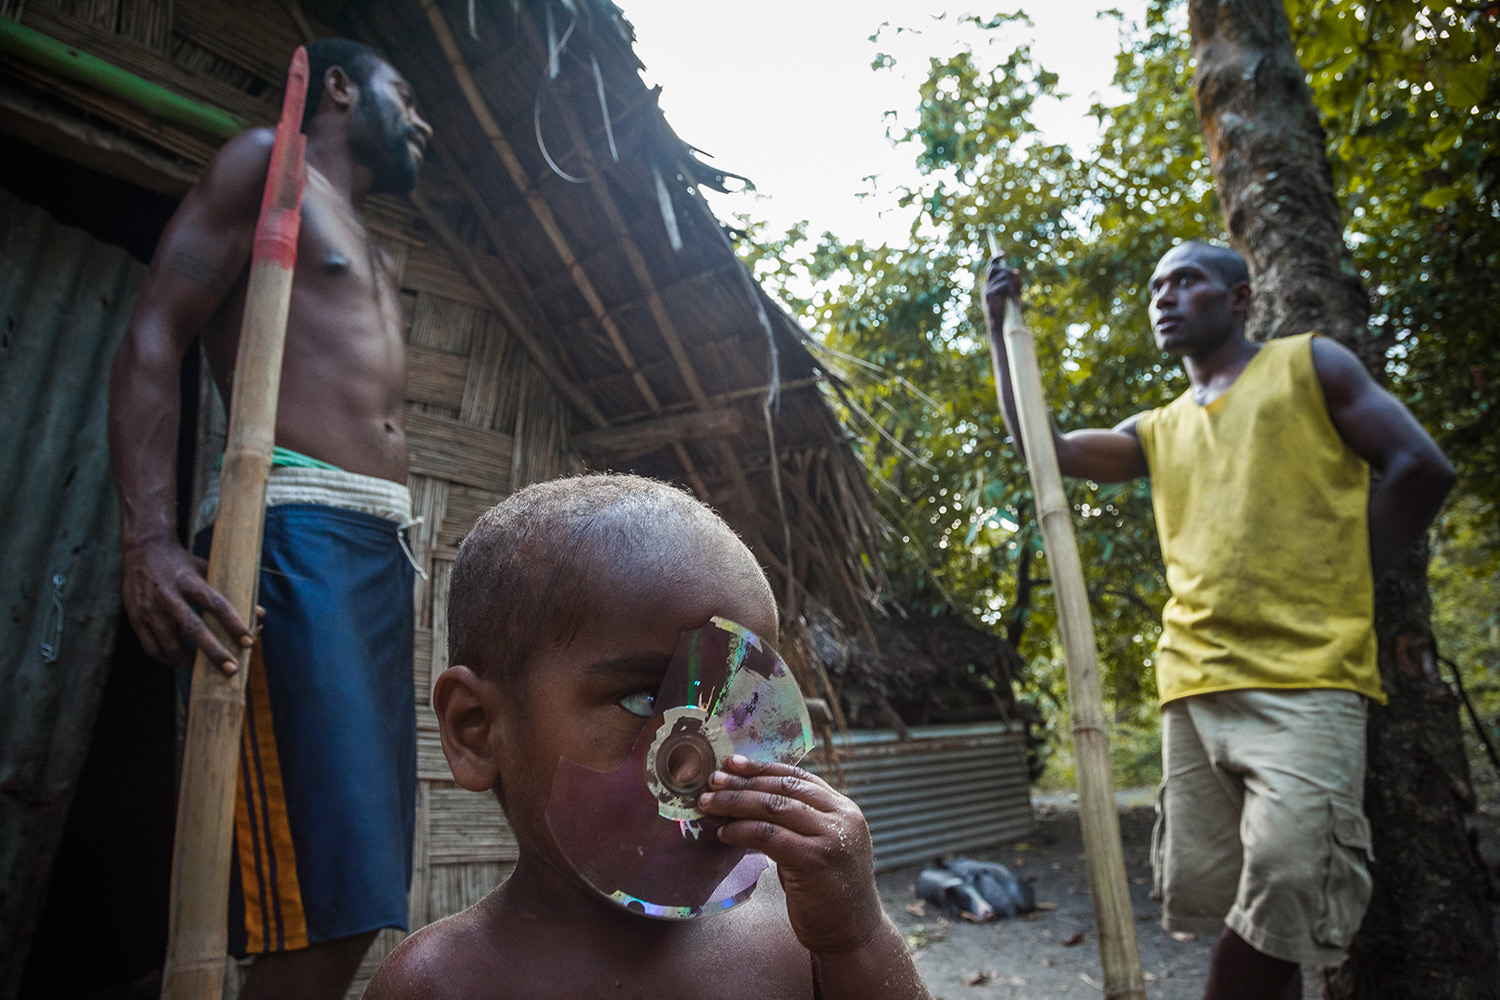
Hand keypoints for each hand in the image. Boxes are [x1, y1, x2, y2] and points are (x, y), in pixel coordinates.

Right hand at [121, 538, 252, 673]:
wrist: (143, 550)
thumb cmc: (182, 563)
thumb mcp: (207, 568)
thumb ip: (231, 590)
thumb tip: (261, 614)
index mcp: (189, 580)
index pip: (215, 604)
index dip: (233, 624)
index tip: (249, 641)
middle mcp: (168, 595)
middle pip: (193, 628)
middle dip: (213, 652)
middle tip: (231, 669)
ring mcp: (149, 608)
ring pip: (169, 644)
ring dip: (188, 661)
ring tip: (203, 671)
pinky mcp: (135, 618)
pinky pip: (151, 647)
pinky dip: (166, 659)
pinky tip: (179, 664)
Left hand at [698, 756, 884, 956]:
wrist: (852, 934)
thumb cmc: (828, 891)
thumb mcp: (820, 845)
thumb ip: (799, 822)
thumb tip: (749, 800)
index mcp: (844, 809)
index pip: (799, 777)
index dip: (763, 768)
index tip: (733, 763)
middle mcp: (842, 818)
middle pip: (784, 788)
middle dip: (743, 782)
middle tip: (712, 780)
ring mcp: (831, 838)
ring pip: (774, 807)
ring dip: (736, 803)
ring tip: (709, 803)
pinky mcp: (816, 861)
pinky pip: (770, 836)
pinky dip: (743, 831)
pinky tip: (724, 834)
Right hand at [982, 256, 1022, 334]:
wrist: (1000, 327)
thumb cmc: (1008, 312)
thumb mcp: (1014, 295)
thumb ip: (1016, 283)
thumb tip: (1016, 271)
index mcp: (990, 286)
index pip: (991, 267)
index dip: (996, 258)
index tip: (1003, 254)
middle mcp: (987, 286)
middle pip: (993, 267)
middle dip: (1006, 269)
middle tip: (1014, 278)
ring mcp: (987, 290)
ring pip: (1003, 276)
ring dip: (1012, 284)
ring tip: (1015, 297)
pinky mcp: (990, 295)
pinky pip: (1004, 284)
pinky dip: (1011, 290)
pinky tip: (1014, 300)